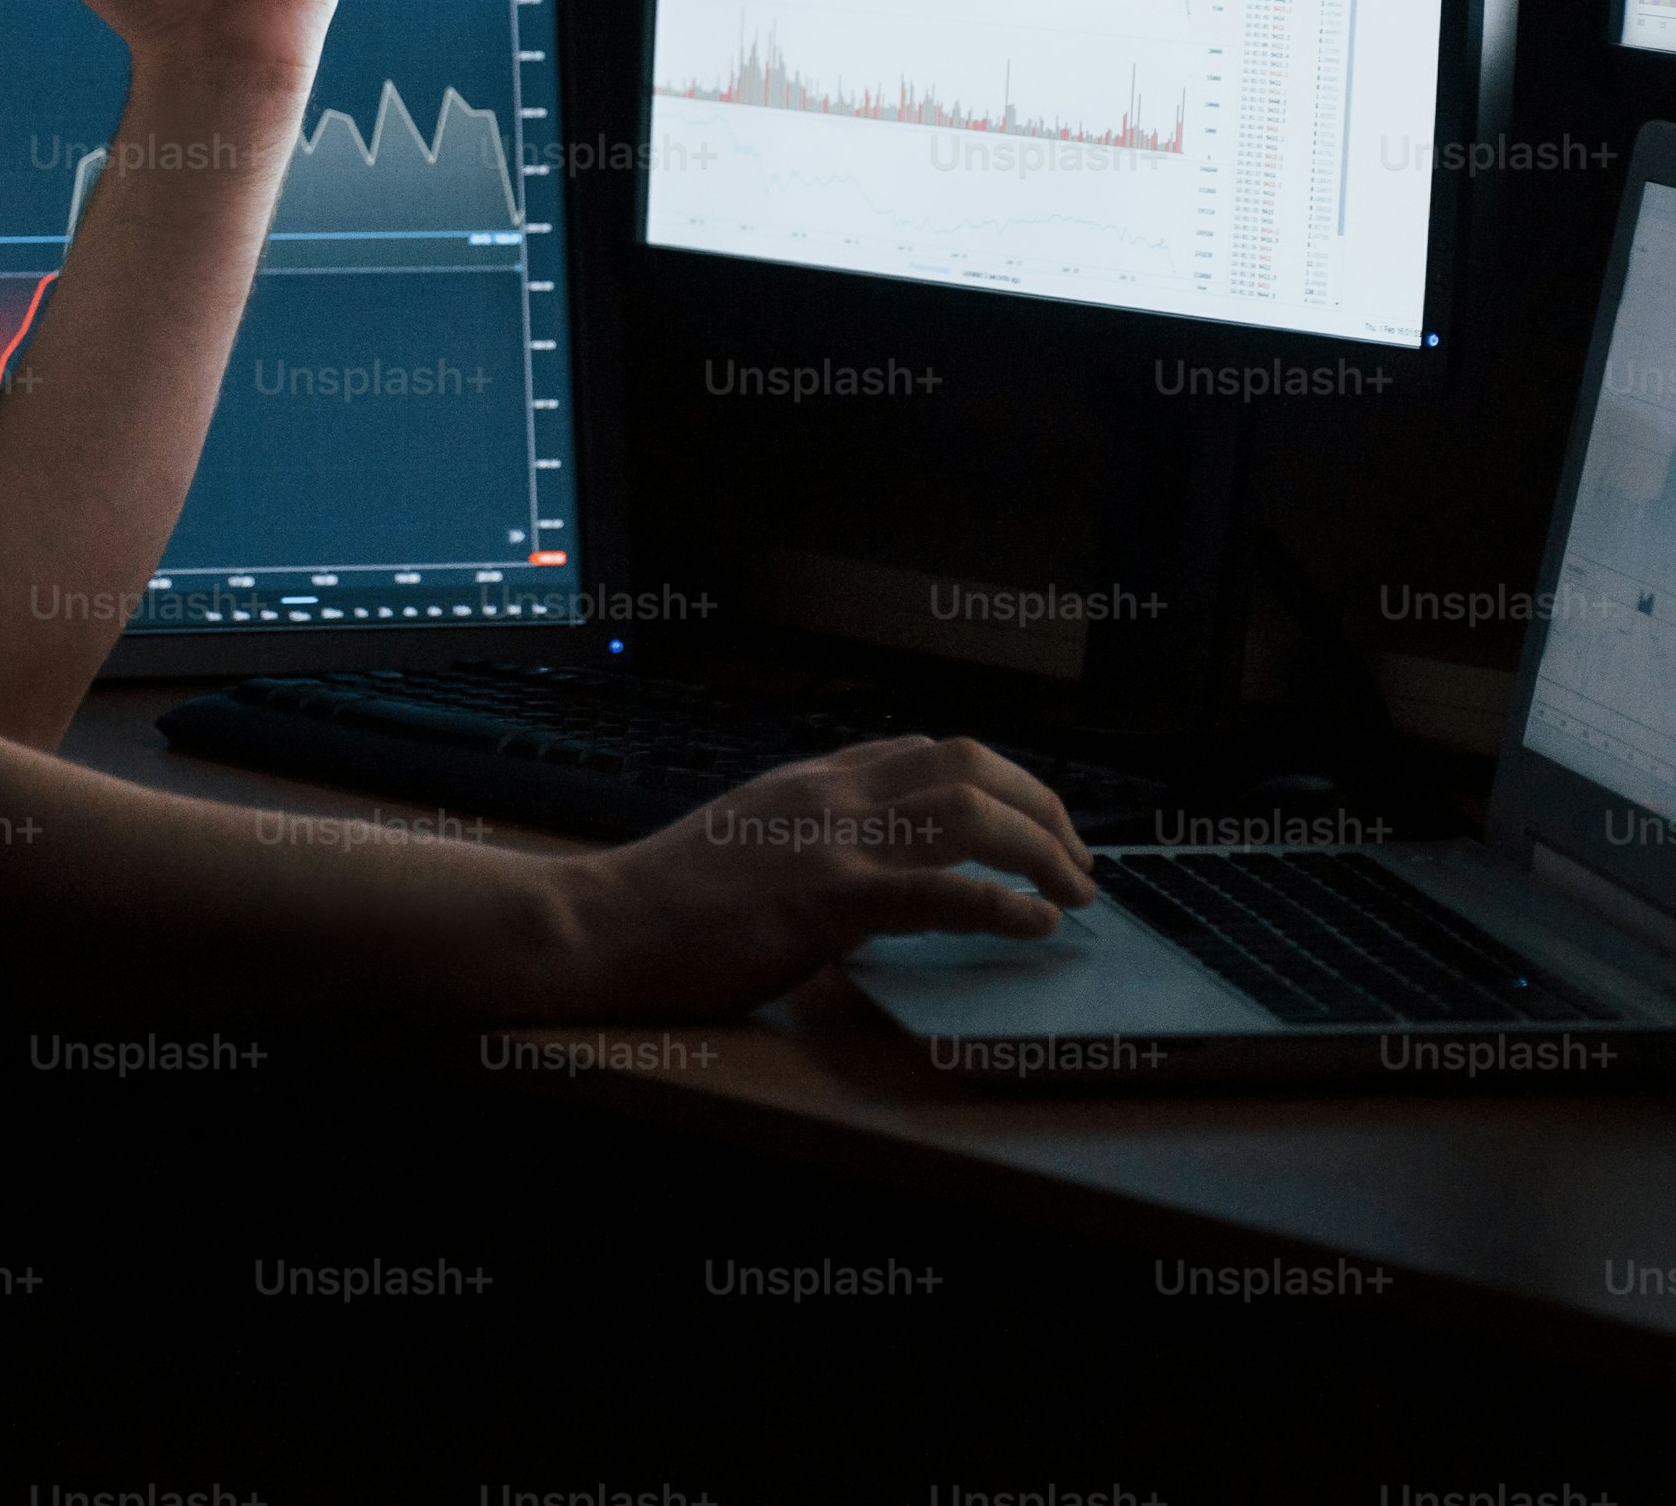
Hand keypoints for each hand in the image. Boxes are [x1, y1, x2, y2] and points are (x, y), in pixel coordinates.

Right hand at [538, 737, 1098, 1020]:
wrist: (599, 923)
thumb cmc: (664, 900)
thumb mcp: (746, 838)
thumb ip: (808, 835)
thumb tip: (863, 867)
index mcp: (812, 779)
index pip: (926, 751)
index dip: (998, 782)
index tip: (1031, 821)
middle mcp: (831, 793)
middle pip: (968, 763)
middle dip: (1041, 804)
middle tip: (1076, 858)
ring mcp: (831, 841)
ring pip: (969, 811)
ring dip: (1039, 846)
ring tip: (1073, 889)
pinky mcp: (825, 899)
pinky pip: (940, 891)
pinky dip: (1003, 905)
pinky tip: (1036, 925)